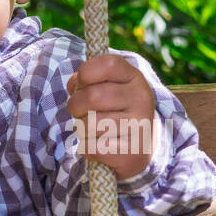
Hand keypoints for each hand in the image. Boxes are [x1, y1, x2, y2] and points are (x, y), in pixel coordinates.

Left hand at [65, 54, 156, 179]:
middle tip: (81, 112)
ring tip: (92, 130)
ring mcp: (140, 125)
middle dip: (75, 106)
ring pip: (91, 124)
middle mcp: (141, 98)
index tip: (84, 83)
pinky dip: (87, 147)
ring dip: (82, 129)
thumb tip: (74, 85)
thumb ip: (87, 80)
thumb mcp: (107, 88)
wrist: (141, 146)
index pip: (108, 65)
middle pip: (92, 97)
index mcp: (134, 78)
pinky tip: (99, 145)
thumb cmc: (115, 111)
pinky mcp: (133, 151)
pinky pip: (93, 147)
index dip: (86, 72)